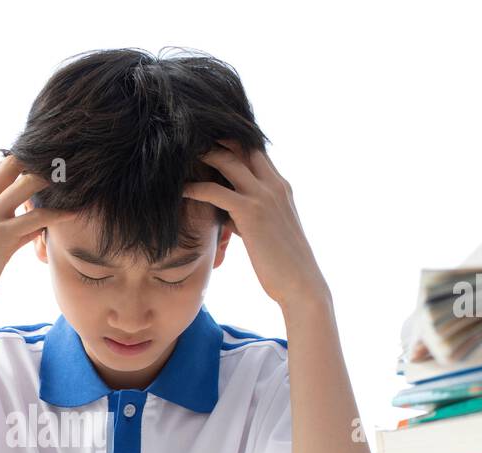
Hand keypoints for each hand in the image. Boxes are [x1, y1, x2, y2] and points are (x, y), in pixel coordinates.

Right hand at [0, 154, 72, 331]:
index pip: (1, 167)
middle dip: (41, 161)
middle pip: (12, 163)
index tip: (52, 166)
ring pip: (27, 184)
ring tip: (78, 181)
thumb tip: (36, 223)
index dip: (27, 161)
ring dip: (54, 181)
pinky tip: (73, 213)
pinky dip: (57, 214)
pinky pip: (35, 218)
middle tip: (67, 166)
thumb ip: (11, 228)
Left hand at [183, 142, 330, 313]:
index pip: (256, 151)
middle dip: (217, 140)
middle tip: (191, 140)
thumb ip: (250, 215)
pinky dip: (196, 188)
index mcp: (281, 186)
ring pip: (229, 161)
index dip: (233, 142)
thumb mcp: (268, 230)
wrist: (301, 284)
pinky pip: (216, 191)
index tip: (210, 141)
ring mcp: (264, 196)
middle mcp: (274, 185)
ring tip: (181, 156)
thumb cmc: (283, 264)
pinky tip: (181, 191)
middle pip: (242, 147)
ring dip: (203, 156)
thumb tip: (230, 215)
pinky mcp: (251, 213)